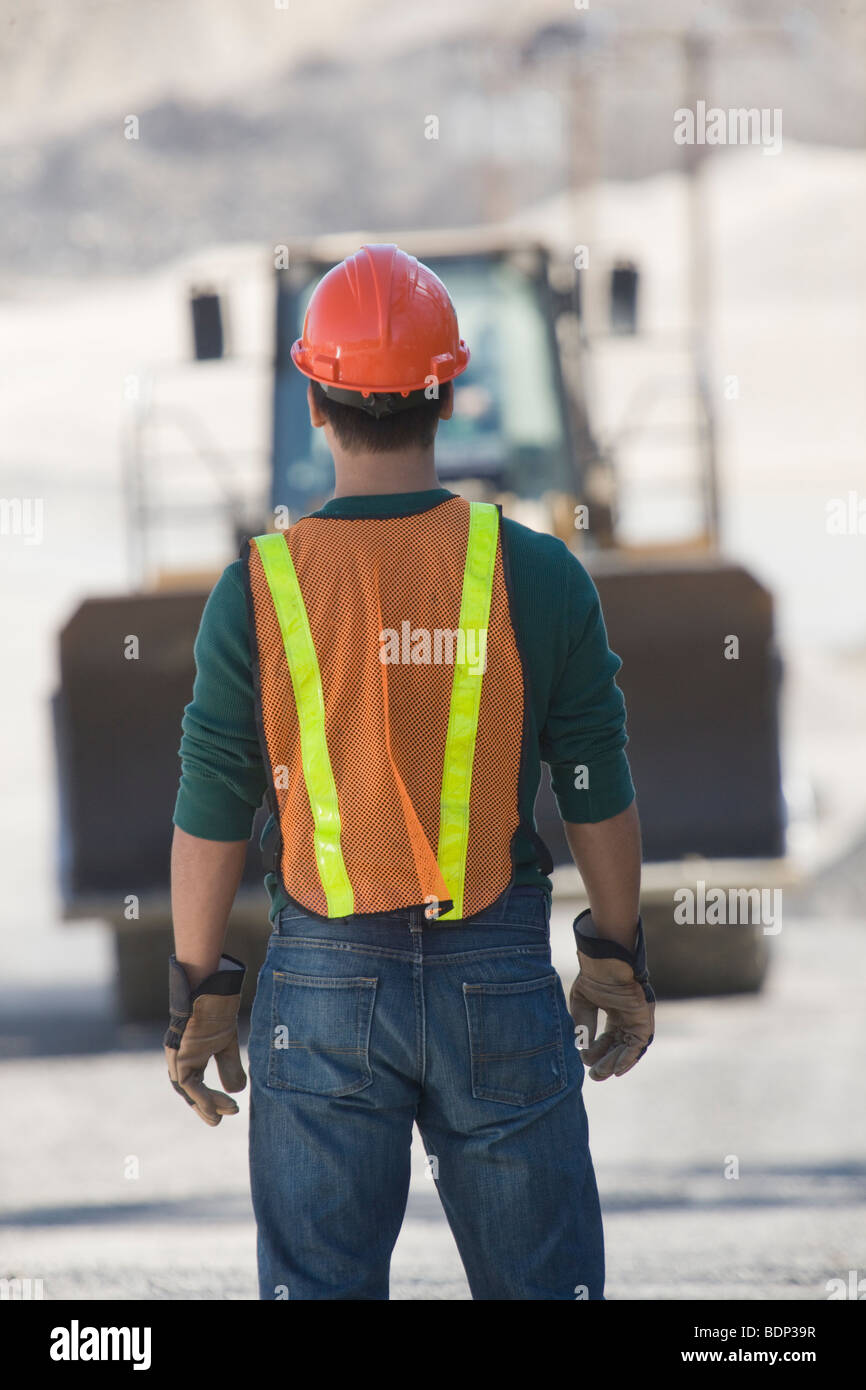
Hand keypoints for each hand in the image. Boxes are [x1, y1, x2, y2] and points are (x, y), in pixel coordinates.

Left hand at [164, 954, 246, 1125]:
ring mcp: (178, 1054)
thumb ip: (229, 1066)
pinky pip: (186, 1083)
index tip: (231, 1109)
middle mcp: (180, 1056)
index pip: (196, 1084)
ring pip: (186, 1089)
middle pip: (189, 1090)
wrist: (212, 985)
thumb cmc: (218, 1008)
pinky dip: (200, 1097)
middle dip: (205, 1106)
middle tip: (221, 1120)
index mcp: (190, 1054)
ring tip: (219, 1118)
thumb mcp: (226, 1043)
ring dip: (203, 1105)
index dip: (211, 1099)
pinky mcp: (180, 1052)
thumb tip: (237, 1092)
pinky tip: (213, 1107)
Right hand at [568, 911, 654, 1080]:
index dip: (597, 1050)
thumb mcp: (582, 1004)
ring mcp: (637, 1018)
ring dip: (615, 1063)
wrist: (605, 962)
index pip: (608, 1038)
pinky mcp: (644, 1020)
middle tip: (594, 1077)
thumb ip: (584, 1025)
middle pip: (618, 1046)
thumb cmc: (594, 976)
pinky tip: (617, 1069)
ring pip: (628, 1048)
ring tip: (601, 1075)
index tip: (585, 1060)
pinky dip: (628, 1058)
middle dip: (605, 1062)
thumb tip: (582, 1048)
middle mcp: (627, 1017)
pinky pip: (638, 1044)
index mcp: (615, 1010)